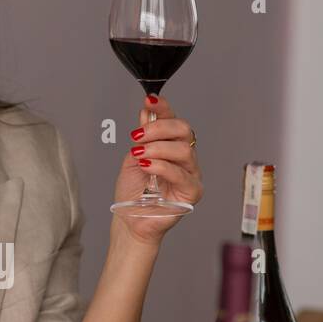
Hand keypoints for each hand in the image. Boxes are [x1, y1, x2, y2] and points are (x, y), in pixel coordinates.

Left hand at [112, 93, 203, 245]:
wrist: (130, 220)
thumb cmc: (134, 193)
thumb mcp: (134, 157)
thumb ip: (143, 137)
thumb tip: (147, 112)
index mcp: (172, 146)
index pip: (174, 121)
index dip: (163, 109)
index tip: (149, 101)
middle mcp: (185, 158)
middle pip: (184, 130)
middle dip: (159, 128)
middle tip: (138, 136)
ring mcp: (191, 174)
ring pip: (183, 150)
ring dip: (158, 148)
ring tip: (140, 155)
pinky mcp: (192, 192)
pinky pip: (181, 173)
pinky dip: (161, 166)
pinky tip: (147, 166)